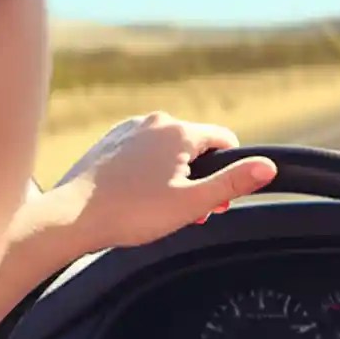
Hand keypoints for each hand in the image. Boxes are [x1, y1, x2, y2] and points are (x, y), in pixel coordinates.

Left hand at [53, 112, 276, 247]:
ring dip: (175, 178)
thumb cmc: (131, 212)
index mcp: (179, 131)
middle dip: (200, 179)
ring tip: (161, 211)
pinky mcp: (109, 142)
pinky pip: (142, 154)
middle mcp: (154, 122)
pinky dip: (148, 174)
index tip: (218, 200)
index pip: (224, 140)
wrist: (71, 216)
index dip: (230, 171)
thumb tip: (268, 166)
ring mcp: (128, 130)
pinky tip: (137, 199)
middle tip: (190, 213)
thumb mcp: (191, 202)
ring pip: (167, 152)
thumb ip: (232, 183)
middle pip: (195, 147)